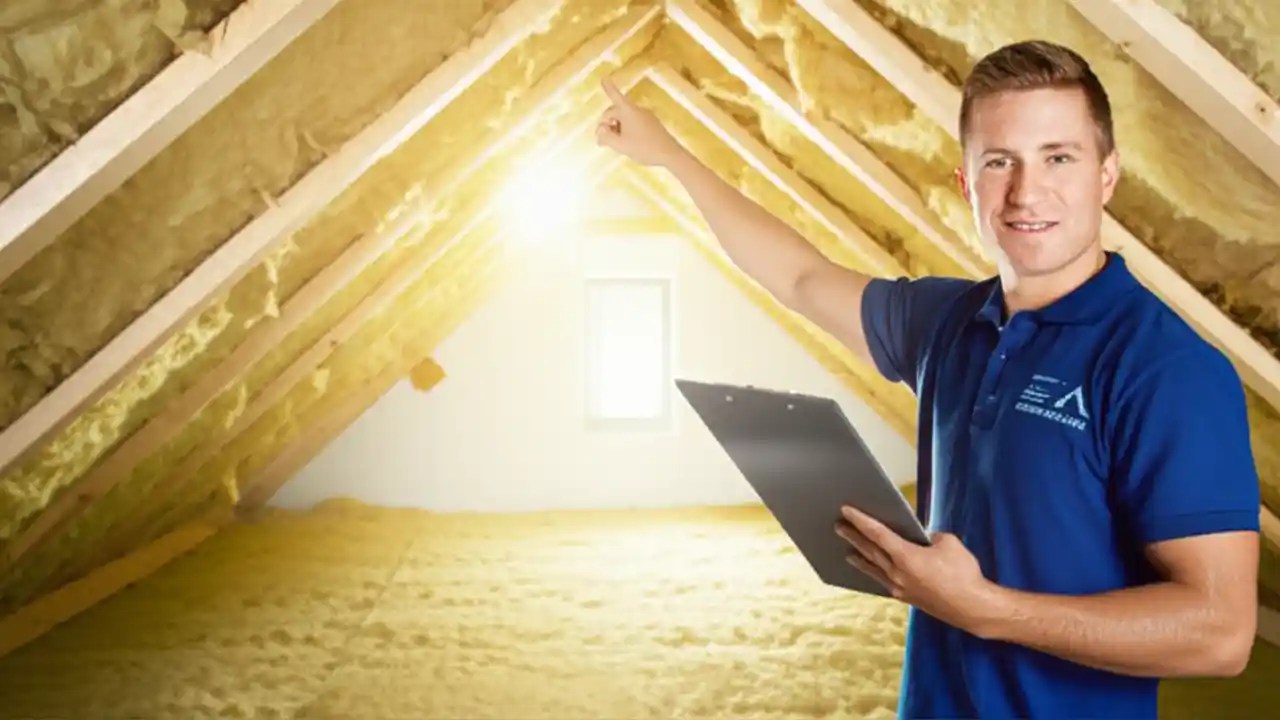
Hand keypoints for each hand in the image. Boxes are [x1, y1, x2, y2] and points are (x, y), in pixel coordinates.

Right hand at [595, 76, 685, 167]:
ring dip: (616, 128)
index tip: (604, 77)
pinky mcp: (651, 124)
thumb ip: (606, 137)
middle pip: (616, 111)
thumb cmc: (643, 148)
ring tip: (617, 144)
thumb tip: (600, 131)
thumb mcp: (620, 145)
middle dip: (607, 123)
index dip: (608, 88)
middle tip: (603, 140)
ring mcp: (645, 116)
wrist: (670, 154)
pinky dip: (626, 130)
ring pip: (625, 118)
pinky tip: (628, 143)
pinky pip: (634, 122)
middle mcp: (636, 110)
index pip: (615, 96)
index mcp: (627, 111)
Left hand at [835, 504, 1000, 631]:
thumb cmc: (964, 574)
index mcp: (906, 557)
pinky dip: (874, 574)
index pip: (877, 534)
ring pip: (873, 569)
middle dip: (853, 537)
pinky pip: (884, 582)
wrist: (973, 607)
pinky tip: (871, 572)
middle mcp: (897, 573)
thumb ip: (931, 537)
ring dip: (859, 558)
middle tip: (839, 526)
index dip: (860, 520)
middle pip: (870, 551)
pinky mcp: (906, 598)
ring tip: (847, 551)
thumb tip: (923, 539)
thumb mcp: (950, 543)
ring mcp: (900, 588)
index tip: (846, 510)